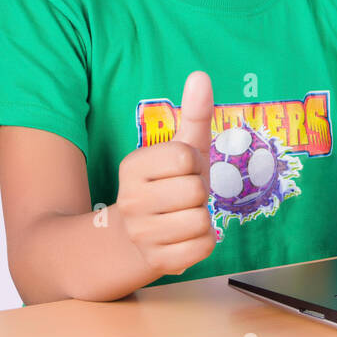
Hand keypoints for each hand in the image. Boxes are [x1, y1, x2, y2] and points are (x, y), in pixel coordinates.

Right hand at [116, 71, 216, 276]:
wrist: (131, 238)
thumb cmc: (166, 185)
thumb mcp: (179, 148)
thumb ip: (193, 113)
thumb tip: (201, 75)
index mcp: (133, 167)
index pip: (185, 156)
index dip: (194, 163)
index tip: (182, 171)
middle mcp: (131, 200)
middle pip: (196, 191)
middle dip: (199, 193)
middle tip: (183, 197)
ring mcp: (142, 234)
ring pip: (202, 221)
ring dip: (202, 218)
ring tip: (182, 216)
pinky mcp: (158, 261)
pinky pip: (204, 247)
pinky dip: (203, 242)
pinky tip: (183, 237)